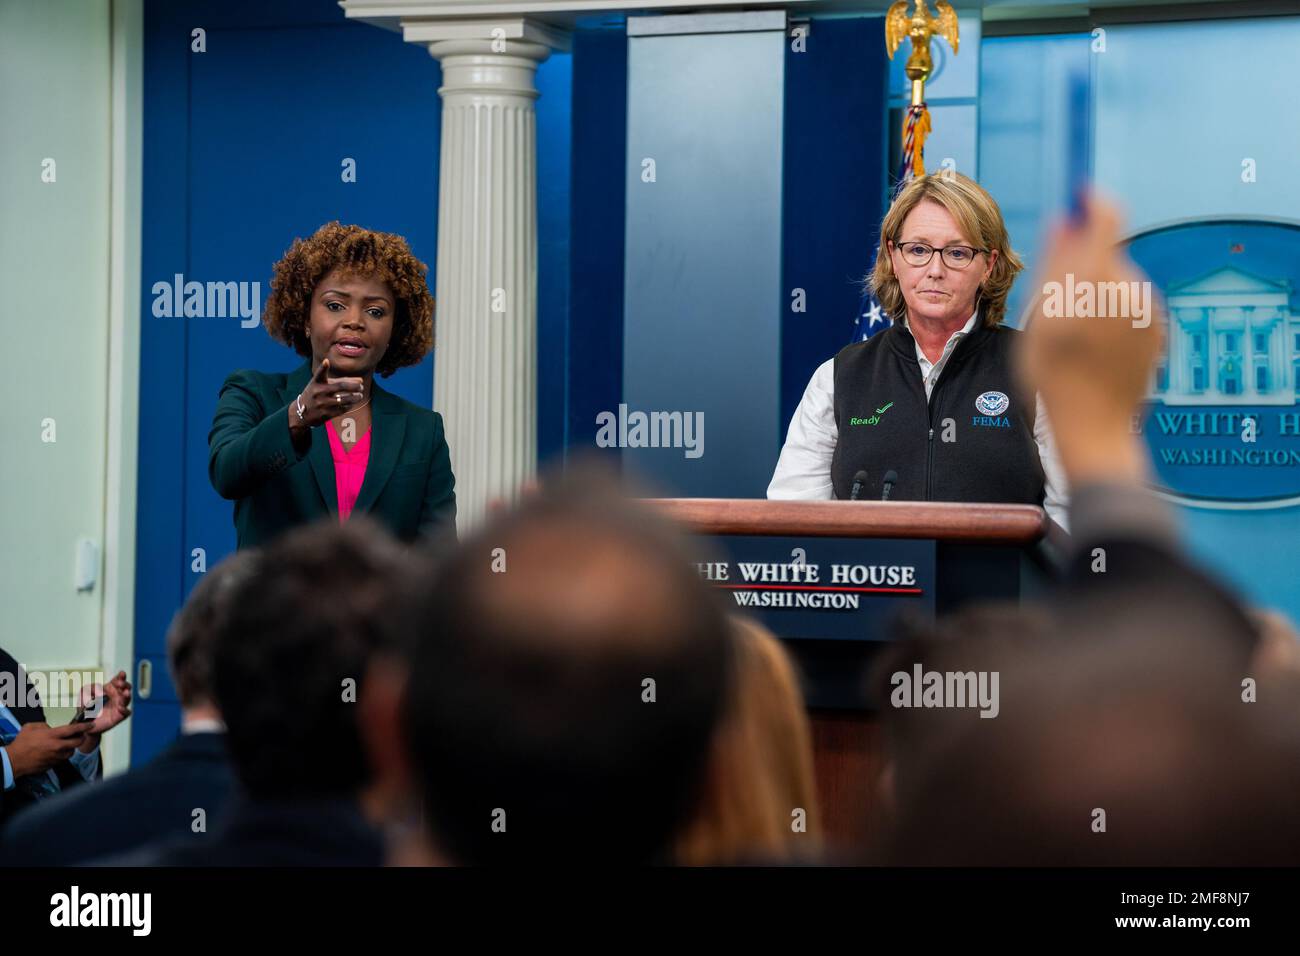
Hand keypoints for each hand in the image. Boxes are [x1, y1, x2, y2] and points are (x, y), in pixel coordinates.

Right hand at [2, 722, 87, 777]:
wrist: (14, 761)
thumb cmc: (21, 744)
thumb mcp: (31, 727)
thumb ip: (45, 726)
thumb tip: (51, 729)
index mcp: (52, 735)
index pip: (73, 729)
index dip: (84, 726)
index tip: (91, 725)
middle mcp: (57, 746)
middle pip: (77, 742)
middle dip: (81, 738)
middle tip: (79, 735)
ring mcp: (56, 757)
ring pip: (71, 752)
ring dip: (70, 748)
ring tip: (64, 745)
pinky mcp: (53, 765)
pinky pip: (62, 759)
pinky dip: (61, 755)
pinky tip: (54, 753)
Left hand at [78, 670, 131, 737]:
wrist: (85, 724)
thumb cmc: (86, 708)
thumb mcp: (84, 694)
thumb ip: (90, 688)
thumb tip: (101, 691)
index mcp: (110, 689)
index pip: (118, 681)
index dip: (121, 677)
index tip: (122, 674)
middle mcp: (116, 696)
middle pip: (126, 687)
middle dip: (125, 684)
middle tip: (120, 684)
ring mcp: (119, 706)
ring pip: (127, 699)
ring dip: (127, 695)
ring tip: (125, 693)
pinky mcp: (119, 716)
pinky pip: (126, 712)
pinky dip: (125, 710)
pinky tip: (120, 708)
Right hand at [293, 358, 366, 428]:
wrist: (302, 413)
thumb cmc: (316, 394)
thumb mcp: (323, 385)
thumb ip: (341, 381)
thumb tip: (360, 380)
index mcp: (316, 382)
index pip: (320, 374)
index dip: (323, 367)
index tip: (326, 361)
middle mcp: (318, 392)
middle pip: (340, 386)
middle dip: (354, 386)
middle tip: (361, 386)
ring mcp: (322, 403)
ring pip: (345, 399)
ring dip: (355, 397)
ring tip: (360, 395)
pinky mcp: (326, 414)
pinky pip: (343, 409)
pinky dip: (349, 405)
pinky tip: (352, 403)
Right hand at [1018, 193, 1163, 485]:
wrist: (1093, 425)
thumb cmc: (1055, 376)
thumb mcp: (1038, 319)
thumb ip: (1054, 264)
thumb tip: (1065, 221)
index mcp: (1095, 280)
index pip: (1105, 217)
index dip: (1092, 203)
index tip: (1080, 198)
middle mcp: (1128, 288)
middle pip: (1107, 253)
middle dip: (1084, 265)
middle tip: (1059, 307)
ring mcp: (1148, 309)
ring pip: (1119, 280)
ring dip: (1099, 294)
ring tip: (1078, 337)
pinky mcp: (1159, 328)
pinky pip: (1132, 305)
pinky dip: (1115, 316)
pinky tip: (1097, 347)